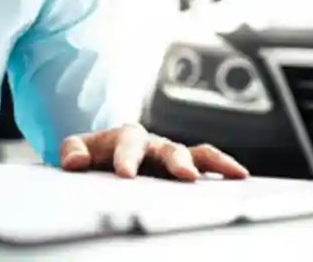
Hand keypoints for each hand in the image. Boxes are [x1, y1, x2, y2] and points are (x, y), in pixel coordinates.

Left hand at [59, 123, 249, 180]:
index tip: (126, 174)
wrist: (102, 157)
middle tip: (184, 174)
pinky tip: (240, 176)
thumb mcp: (77, 151)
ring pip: (193, 152)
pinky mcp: (183, 165)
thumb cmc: (93, 155)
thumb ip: (72, 151)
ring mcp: (169, 153)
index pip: (126, 142)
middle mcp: (151, 142)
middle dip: (175, 159)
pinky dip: (222, 166)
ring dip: (209, 162)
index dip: (126, 157)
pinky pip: (206, 161)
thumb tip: (75, 162)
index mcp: (122, 137)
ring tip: (230, 173)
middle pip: (166, 146)